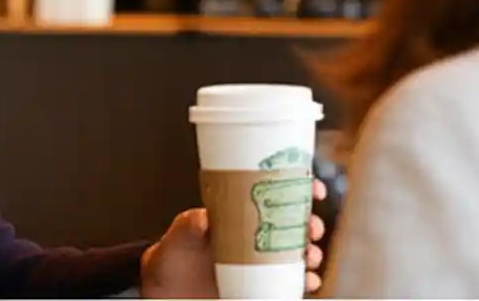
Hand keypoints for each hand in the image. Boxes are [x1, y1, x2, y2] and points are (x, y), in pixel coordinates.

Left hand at [139, 179, 327, 298]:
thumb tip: (203, 218)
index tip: (313, 188)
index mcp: (236, 217)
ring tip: (311, 256)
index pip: (272, 195)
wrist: (165, 296)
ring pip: (297, 253)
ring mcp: (257, 264)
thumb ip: (188, 226)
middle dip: (310, 223)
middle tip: (312, 228)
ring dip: (312, 252)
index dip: (297, 188)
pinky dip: (305, 281)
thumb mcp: (176, 239)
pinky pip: (290, 284)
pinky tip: (308, 281)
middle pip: (292, 224)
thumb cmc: (169, 263)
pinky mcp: (260, 288)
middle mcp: (251, 239)